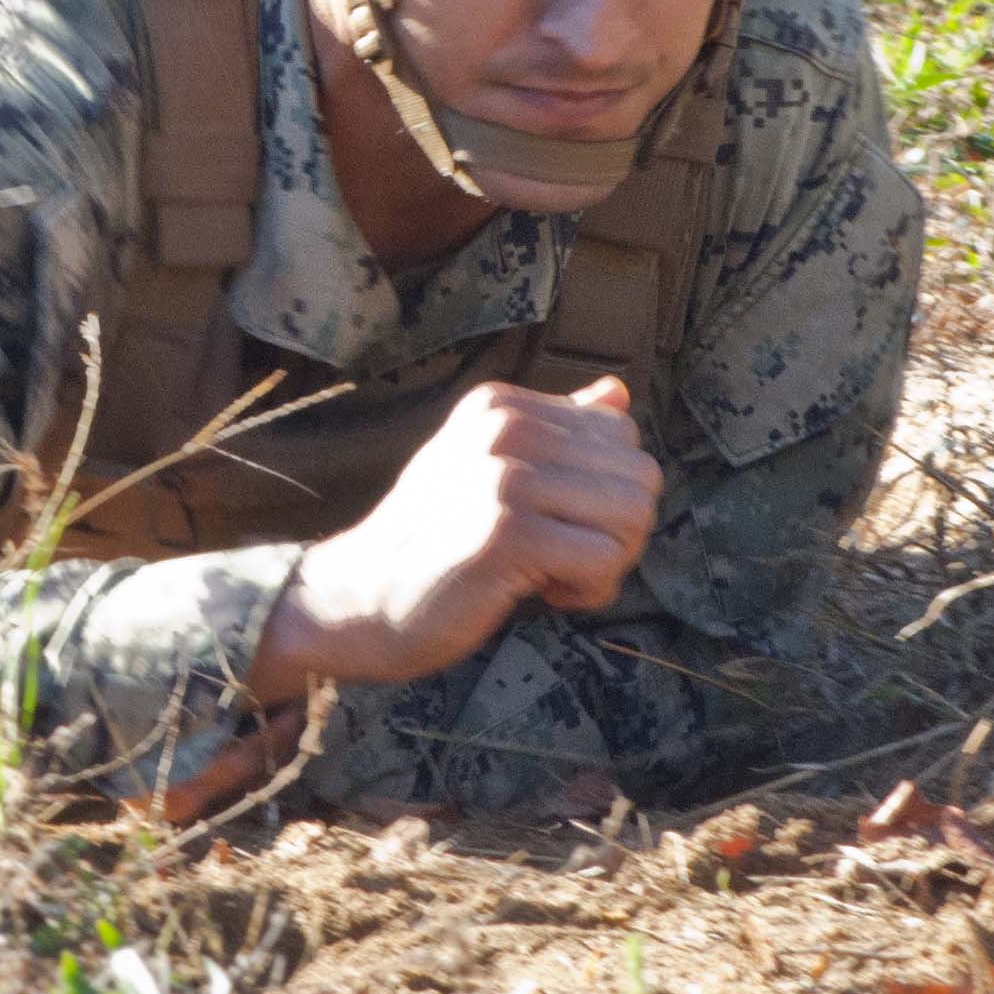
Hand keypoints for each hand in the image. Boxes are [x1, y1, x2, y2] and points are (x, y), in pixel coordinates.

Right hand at [244, 379, 660, 702]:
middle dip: (620, 531)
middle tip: (567, 559)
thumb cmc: (429, 542)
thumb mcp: (486, 468)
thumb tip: (619, 392)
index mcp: (503, 406)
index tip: (559, 523)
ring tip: (556, 576)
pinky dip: (591, 590)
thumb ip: (555, 429)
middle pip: (639, 475)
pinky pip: (605, 559)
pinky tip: (546, 594)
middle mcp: (507, 428)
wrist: (355, 600)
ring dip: (609, 563)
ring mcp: (506, 478)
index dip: (607, 491)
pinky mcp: (508, 533)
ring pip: (633, 516)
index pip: (621, 434)